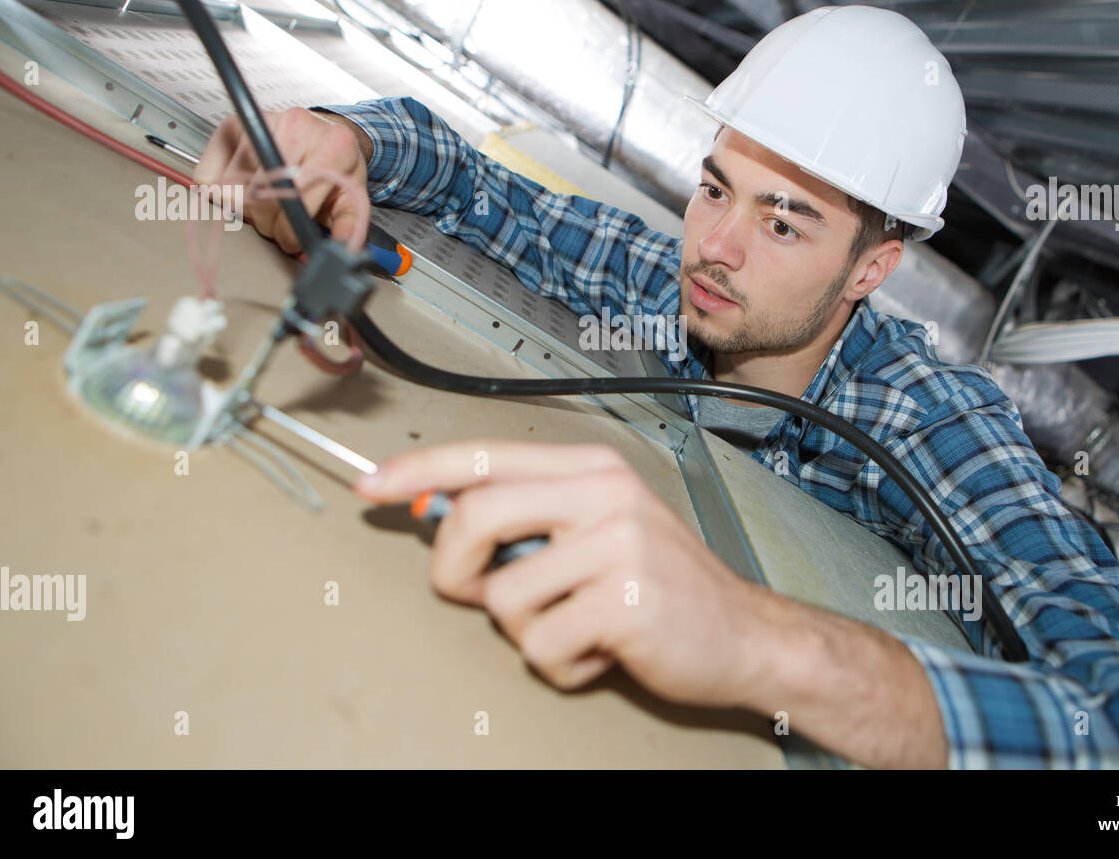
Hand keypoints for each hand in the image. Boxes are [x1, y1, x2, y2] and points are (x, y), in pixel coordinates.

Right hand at [194, 107, 371, 253]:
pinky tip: (243, 189)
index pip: (296, 196)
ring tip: (265, 204)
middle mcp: (297, 126)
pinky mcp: (231, 125)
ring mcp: (262, 123)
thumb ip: (350, 224)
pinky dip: (220, 192)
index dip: (288, 228)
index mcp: (333, 146)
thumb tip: (342, 246)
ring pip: (232, 188)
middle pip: (261, 195)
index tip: (290, 239)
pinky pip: (208, 175)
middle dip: (268, 223)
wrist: (325, 133)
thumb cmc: (336, 166)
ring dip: (244, 209)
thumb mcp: (352, 195)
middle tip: (279, 225)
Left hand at [354, 439, 774, 707]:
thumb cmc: (663, 586)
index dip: (418, 469)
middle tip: (476, 592)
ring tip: (574, 625)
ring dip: (526, 631)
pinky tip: (599, 651)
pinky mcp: (626, 600)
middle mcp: (605, 494)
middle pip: (474, 514)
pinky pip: (541, 644)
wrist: (746, 634)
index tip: (372, 485)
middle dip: (454, 569)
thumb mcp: (599, 529)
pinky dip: (560, 664)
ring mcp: (619, 544)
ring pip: (503, 596)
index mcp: (593, 469)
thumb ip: (528, 515)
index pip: (485, 455)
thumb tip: (435, 510)